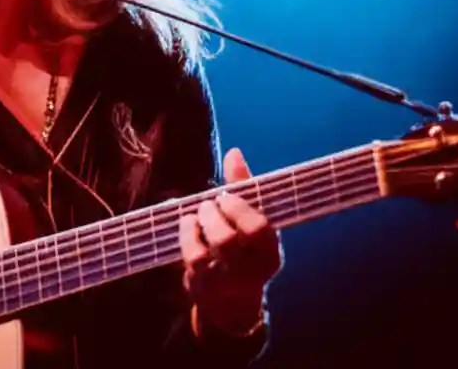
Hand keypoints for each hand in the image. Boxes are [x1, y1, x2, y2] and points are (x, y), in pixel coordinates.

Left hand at [178, 148, 281, 336]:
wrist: (231, 304)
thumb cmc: (243, 251)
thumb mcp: (250, 222)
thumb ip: (243, 188)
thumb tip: (234, 153)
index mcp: (271, 252)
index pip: (259, 228)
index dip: (238, 207)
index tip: (225, 195)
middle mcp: (253, 270)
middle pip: (231, 238)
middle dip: (216, 213)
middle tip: (210, 203)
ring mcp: (227, 281)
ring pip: (211, 248)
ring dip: (202, 222)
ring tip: (199, 213)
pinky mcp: (204, 286)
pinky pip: (192, 255)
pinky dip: (187, 234)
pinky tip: (188, 225)